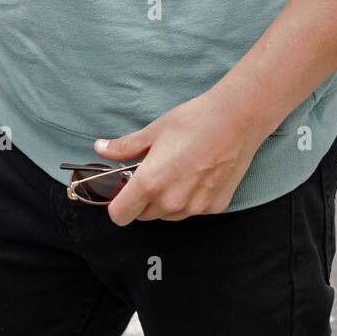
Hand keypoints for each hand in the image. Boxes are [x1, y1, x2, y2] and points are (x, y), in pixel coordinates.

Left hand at [91, 91, 264, 224]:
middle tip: (154, 172)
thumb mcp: (154, 131)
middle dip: (142, 200)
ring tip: (177, 171)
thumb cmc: (194, 121)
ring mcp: (195, 208)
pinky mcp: (214, 207)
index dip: (118, 203)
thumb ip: (125, 147)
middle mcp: (172, 202)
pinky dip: (190, 199)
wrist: (236, 120)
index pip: (120, 215)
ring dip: (165, 201)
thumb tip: (100, 148)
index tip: (124, 190)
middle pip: (144, 216)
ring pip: (168, 215)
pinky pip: (192, 210)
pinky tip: (198, 175)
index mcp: (151, 183)